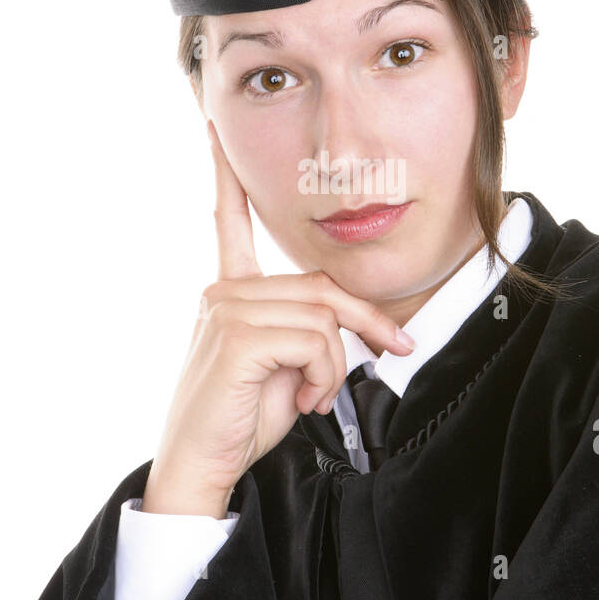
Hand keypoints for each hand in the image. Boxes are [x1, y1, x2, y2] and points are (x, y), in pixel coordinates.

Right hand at [142, 120, 414, 515]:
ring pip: (324, 316)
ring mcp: (227, 307)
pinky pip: (315, 339)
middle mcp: (224, 290)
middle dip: (367, 323)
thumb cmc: (239, 421)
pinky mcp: (237, 334)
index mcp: (230, 292)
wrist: (201, 466)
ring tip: (312, 397)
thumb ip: (303, 330)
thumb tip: (346, 321)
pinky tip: (300, 401)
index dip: (225, 178)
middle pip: (322, 286)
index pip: (228, 223)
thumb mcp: (282, 365)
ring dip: (336, 365)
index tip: (215, 133)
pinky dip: (324, 376)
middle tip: (397, 349)